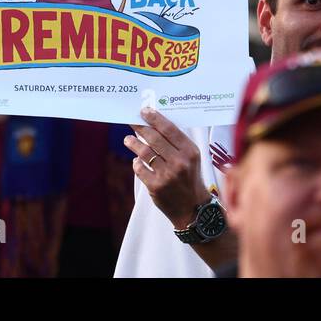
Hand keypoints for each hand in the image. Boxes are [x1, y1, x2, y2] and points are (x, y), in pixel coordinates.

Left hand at [125, 108, 210, 229]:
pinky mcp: (156, 186)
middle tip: (131, 121)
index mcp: (190, 151)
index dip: (155, 118)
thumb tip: (155, 123)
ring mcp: (167, 175)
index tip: (144, 111)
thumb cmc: (190, 178)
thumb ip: (177, 143)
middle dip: (140, 127)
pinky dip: (136, 163)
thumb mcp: (192, 158)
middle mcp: (180, 162)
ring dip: (133, 143)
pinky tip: (136, 161)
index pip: (169, 129)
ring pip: (144, 152)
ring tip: (127, 139)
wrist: (193, 209)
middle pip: (154, 138)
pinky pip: (140, 169)